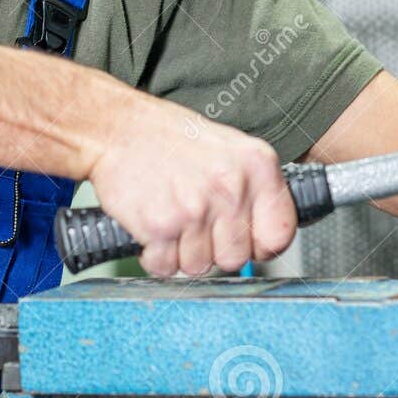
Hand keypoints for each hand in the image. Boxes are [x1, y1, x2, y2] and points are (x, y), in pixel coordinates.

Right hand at [86, 115, 294, 277]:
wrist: (117, 128)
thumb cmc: (169, 137)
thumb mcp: (228, 148)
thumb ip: (253, 187)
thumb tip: (268, 232)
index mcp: (256, 165)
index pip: (280, 234)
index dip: (260, 245)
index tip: (245, 241)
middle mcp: (230, 188)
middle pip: (235, 258)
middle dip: (213, 249)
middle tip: (194, 224)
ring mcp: (195, 209)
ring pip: (199, 267)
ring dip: (181, 253)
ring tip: (171, 218)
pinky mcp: (160, 227)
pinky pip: (165, 268)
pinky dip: (155, 256)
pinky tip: (152, 228)